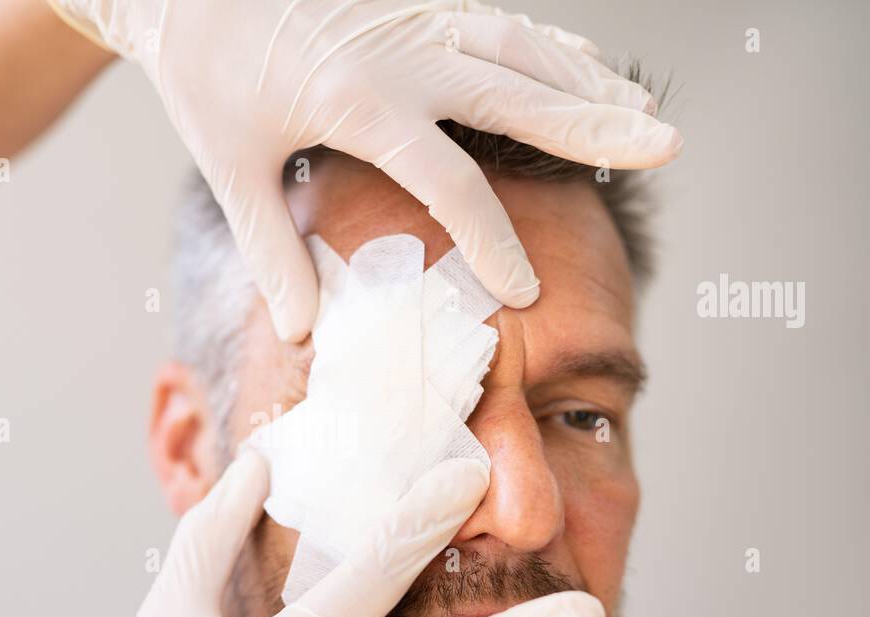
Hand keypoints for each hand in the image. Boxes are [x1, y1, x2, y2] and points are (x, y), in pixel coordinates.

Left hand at [49, 0, 680, 340]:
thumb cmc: (204, 74)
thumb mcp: (230, 169)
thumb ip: (273, 250)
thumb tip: (304, 331)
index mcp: (360, 103)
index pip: (452, 181)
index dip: (493, 240)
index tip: (527, 291)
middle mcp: (403, 53)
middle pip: (521, 93)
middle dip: (596, 126)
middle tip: (665, 147)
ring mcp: (413, 18)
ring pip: (522, 47)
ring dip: (587, 81)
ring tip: (645, 113)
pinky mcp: (412, 1)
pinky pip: (499, 21)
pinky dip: (549, 45)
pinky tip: (582, 63)